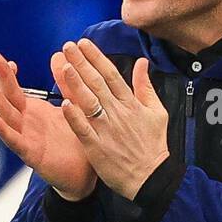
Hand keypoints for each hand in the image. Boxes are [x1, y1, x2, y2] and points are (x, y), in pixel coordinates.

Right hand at [0, 51, 96, 200]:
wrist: (84, 174)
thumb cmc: (76, 142)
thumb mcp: (73, 106)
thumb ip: (66, 83)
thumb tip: (59, 56)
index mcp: (34, 112)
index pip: (15, 89)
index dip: (9, 74)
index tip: (6, 59)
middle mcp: (26, 123)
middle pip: (8, 97)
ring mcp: (26, 138)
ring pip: (6, 116)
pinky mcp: (31, 154)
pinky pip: (15, 141)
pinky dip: (4, 131)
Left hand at [55, 38, 169, 201]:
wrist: (151, 177)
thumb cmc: (153, 146)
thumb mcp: (157, 113)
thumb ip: (146, 87)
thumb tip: (142, 63)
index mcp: (131, 104)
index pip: (111, 74)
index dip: (96, 57)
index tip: (84, 43)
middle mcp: (118, 113)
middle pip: (97, 83)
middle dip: (82, 63)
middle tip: (68, 46)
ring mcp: (106, 129)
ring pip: (89, 102)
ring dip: (76, 84)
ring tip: (64, 66)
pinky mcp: (97, 146)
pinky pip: (84, 129)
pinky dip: (74, 117)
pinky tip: (64, 103)